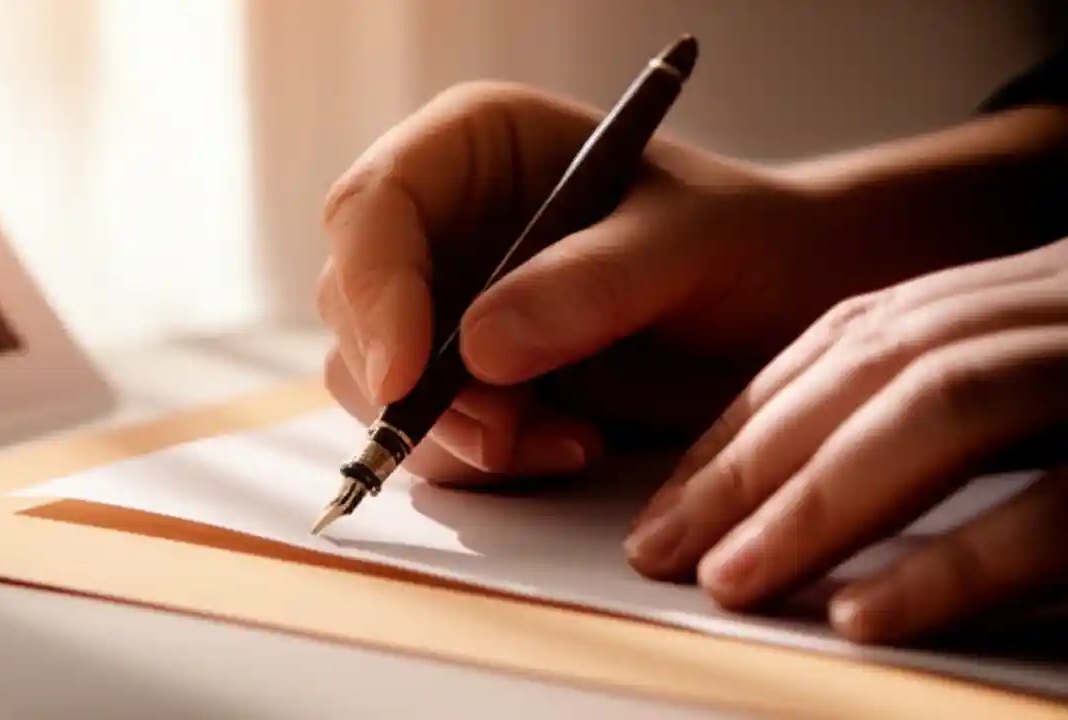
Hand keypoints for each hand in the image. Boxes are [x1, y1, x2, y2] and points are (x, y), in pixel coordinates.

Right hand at [318, 82, 835, 483]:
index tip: (405, 376)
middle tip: (501, 436)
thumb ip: (592, 283)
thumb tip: (476, 349)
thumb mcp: (691, 244)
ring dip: (454, 434)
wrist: (785, 311)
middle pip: (355, 304)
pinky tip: (569, 446)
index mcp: (475, 146)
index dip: (373, 289)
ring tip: (565, 441)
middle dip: (414, 386)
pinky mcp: (469, 377)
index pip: (373, 207)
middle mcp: (445, 222)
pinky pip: (433, 431)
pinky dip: (485, 458)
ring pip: (379, 381)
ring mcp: (449, 303)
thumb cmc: (750, 242)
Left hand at [624, 237, 1067, 643]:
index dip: (752, 419)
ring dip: (816, 502)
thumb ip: (958, 407)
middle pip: (875, 365)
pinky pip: (1050, 512)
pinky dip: (946, 568)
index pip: (854, 339)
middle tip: (661, 547)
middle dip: (754, 462)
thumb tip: (819, 479)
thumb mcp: (1053, 381)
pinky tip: (859, 615)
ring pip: (941, 406)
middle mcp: (1060, 306)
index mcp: (1029, 290)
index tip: (674, 498)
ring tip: (727, 579)